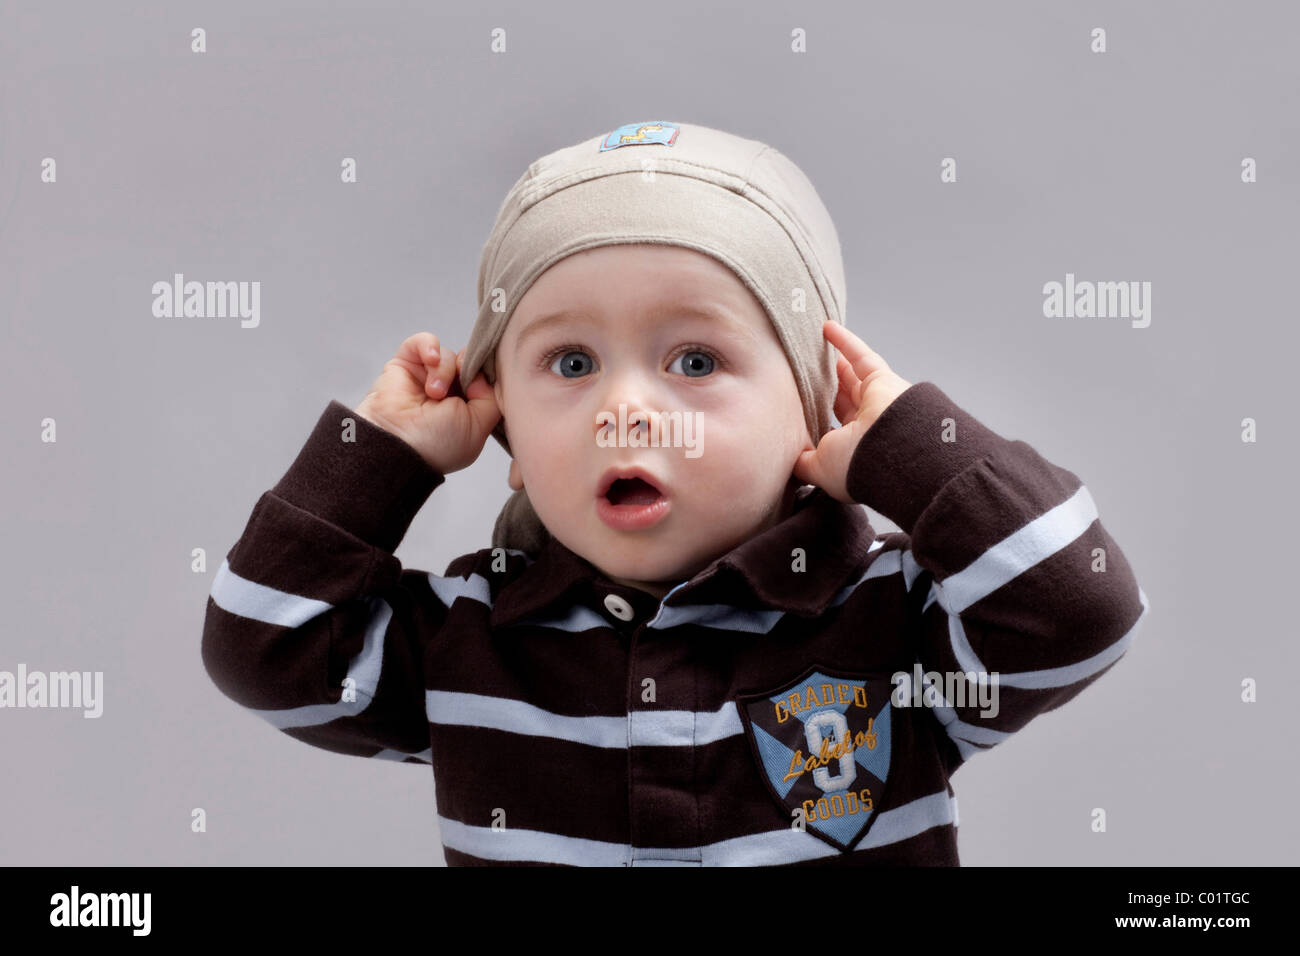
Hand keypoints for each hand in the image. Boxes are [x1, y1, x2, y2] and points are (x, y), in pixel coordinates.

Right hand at [355, 332, 500, 475]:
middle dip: (467, 369)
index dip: (486, 375)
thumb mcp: (479, 425)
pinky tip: (430, 359)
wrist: (397, 444)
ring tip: (435, 392)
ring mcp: (426, 377)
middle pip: (467, 363)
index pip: (483, 379)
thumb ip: (491, 396)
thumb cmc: (437, 443)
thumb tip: (481, 374)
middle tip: (462, 383)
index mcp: (466, 409)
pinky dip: (429, 346)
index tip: (481, 383)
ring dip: (445, 370)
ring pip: (447, 355)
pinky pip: (423, 342)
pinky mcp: (405, 364)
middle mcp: (447, 392)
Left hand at [793, 320, 912, 502]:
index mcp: (850, 447)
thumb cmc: (854, 464)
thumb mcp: (818, 468)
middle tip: (798, 372)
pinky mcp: (881, 380)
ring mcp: (875, 400)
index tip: (792, 407)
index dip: (813, 417)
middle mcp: (864, 425)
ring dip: (830, 362)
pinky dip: (845, 341)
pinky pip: (861, 356)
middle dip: (820, 386)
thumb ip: (801, 460)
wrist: (890, 454)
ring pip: (848, 375)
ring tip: (808, 347)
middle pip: (838, 398)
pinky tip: (826, 327)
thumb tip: (784, 458)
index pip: (829, 428)